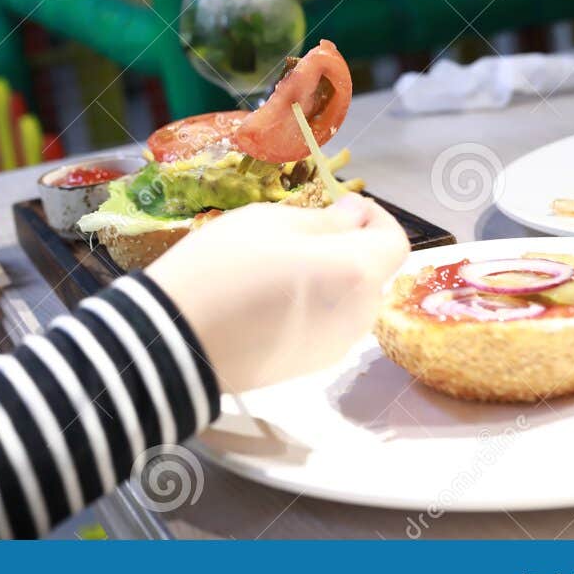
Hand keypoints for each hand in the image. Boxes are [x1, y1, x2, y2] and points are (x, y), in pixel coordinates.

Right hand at [145, 194, 409, 393]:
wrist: (177, 339)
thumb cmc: (222, 268)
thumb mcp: (269, 222)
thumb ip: (325, 220)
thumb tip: (355, 217)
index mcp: (355, 271)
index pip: (395, 242)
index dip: (375, 218)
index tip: (342, 207)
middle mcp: (358, 315)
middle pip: (372, 274)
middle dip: (350, 248)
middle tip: (303, 233)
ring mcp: (335, 346)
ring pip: (351, 302)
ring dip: (332, 278)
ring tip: (282, 267)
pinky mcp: (311, 366)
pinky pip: (329, 326)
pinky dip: (315, 307)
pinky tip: (271, 299)